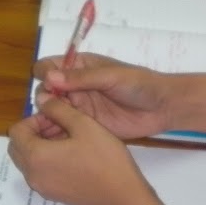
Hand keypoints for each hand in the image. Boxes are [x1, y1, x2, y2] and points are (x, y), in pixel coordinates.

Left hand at [8, 96, 159, 204]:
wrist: (123, 197)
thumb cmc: (105, 158)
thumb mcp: (83, 125)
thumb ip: (58, 109)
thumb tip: (41, 100)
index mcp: (35, 156)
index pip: (17, 131)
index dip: (34, 119)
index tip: (56, 117)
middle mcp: (32, 175)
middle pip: (18, 147)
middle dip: (34, 132)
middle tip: (59, 125)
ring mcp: (42, 188)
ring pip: (28, 160)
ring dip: (40, 146)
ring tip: (68, 139)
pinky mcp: (53, 195)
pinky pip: (39, 172)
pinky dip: (47, 160)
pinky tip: (72, 155)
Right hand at [32, 55, 205, 140]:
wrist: (162, 107)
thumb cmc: (138, 84)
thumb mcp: (110, 76)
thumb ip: (81, 78)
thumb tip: (49, 78)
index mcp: (80, 67)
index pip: (50, 66)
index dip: (45, 74)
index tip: (51, 86)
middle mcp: (75, 86)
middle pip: (46, 90)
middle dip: (43, 98)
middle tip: (52, 108)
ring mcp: (80, 106)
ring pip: (52, 110)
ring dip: (46, 116)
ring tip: (51, 125)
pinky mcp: (86, 125)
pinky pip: (65, 127)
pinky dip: (56, 131)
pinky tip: (56, 138)